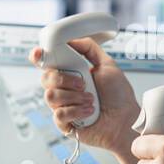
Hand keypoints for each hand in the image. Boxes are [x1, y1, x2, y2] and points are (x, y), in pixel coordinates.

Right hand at [29, 38, 141, 163]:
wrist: (125, 119)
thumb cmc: (118, 96)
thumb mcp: (107, 65)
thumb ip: (89, 48)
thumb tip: (72, 39)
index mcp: (70, 73)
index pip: (46, 63)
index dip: (38, 56)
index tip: (39, 53)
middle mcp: (63, 89)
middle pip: (45, 78)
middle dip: (64, 79)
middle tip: (83, 83)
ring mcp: (62, 106)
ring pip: (50, 96)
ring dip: (74, 97)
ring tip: (91, 100)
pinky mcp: (64, 124)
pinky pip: (58, 114)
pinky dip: (76, 111)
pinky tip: (89, 111)